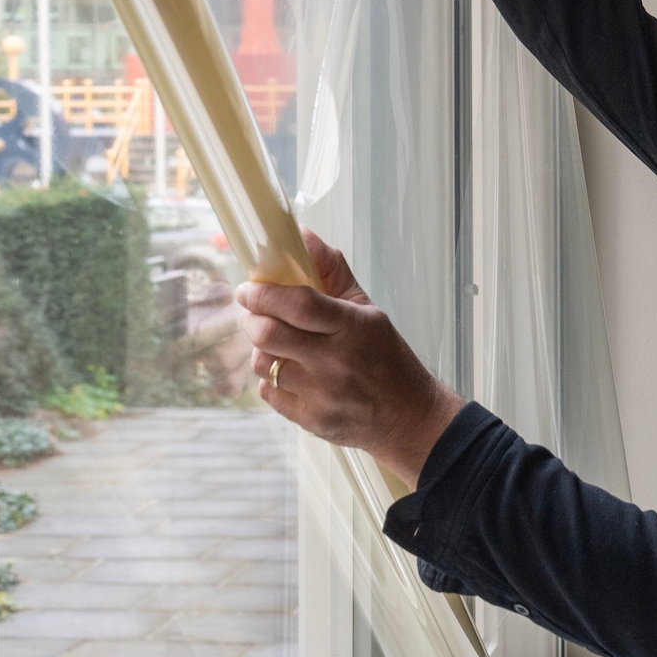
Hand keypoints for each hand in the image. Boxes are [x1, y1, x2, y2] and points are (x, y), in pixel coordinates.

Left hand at [237, 230, 465, 487]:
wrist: (407, 416)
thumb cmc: (385, 357)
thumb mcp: (368, 310)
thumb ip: (333, 271)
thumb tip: (302, 236)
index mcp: (352, 327)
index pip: (297, 303)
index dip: (264, 293)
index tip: (250, 288)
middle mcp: (335, 362)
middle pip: (268, 334)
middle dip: (251, 318)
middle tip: (253, 311)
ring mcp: (321, 394)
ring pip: (263, 363)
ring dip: (262, 348)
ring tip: (277, 343)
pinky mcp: (311, 420)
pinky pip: (268, 393)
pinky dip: (271, 379)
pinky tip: (289, 372)